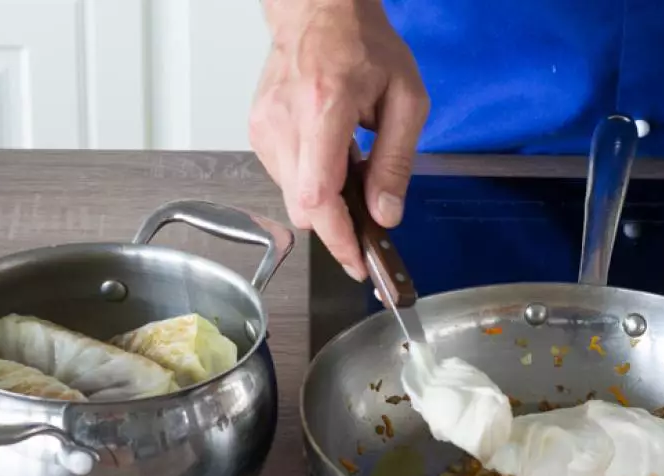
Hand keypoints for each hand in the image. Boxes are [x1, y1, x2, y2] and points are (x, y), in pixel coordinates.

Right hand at [251, 0, 428, 280]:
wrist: (319, 12)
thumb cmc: (363, 46)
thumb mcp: (406, 100)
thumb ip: (395, 162)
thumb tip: (385, 213)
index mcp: (325, 106)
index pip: (319, 194)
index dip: (338, 237)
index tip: (357, 261)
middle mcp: (285, 120)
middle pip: (302, 206)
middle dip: (335, 229)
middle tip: (364, 232)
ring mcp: (264, 126)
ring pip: (291, 198)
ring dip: (323, 201)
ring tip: (349, 172)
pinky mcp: (257, 131)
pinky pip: (283, 178)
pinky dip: (308, 181)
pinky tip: (328, 158)